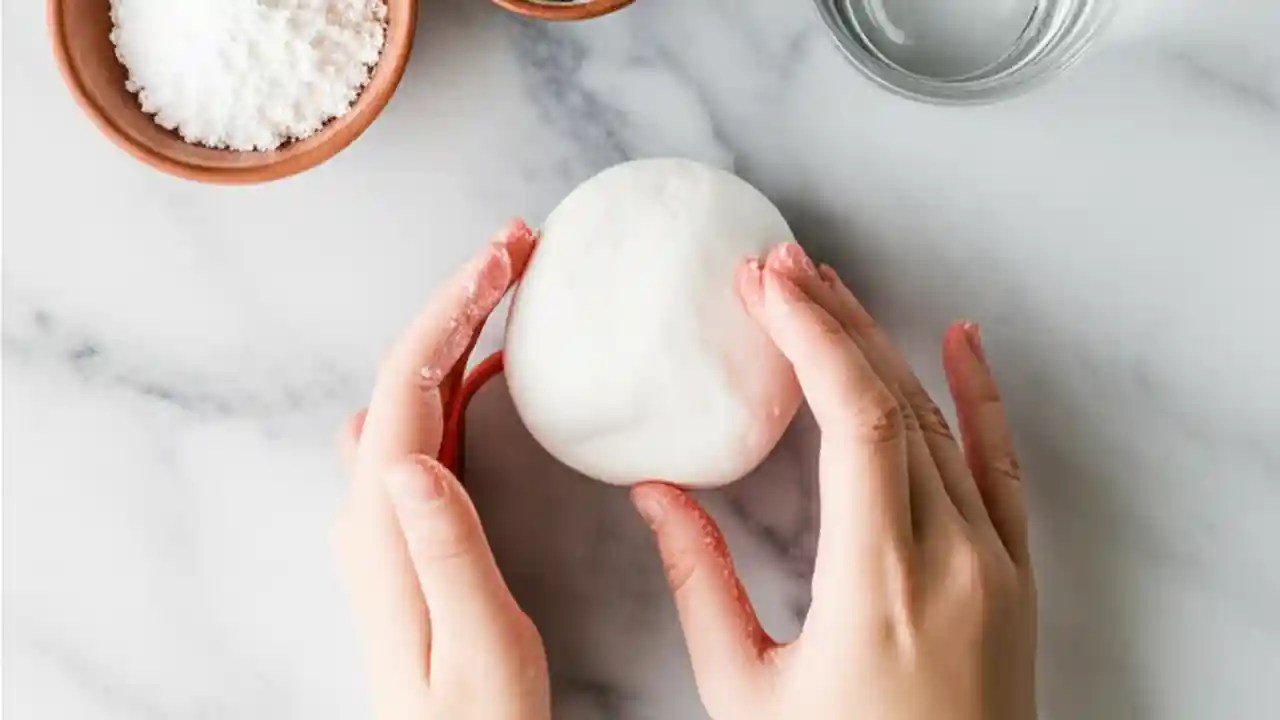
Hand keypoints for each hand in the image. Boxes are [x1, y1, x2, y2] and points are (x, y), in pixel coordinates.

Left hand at [333, 221, 549, 719]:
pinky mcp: (410, 532)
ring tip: (513, 287)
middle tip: (518, 248)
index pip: (406, 389)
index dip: (451, 312)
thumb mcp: (479, 646)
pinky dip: (461, 382)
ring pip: (413, 396)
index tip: (504, 258)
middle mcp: (373, 513)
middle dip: (456, 302)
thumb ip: (447, 551)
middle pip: (404, 377)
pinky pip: (429, 432)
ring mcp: (387, 521)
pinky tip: (499, 372)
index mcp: (386, 529)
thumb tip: (411, 454)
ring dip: (456, 333)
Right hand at [631, 243, 1036, 719]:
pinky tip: (961, 340)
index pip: (853, 420)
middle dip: (832, 321)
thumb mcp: (745, 691)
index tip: (765, 285)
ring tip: (829, 290)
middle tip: (779, 266)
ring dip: (882, 348)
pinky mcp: (1015, 575)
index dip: (810, 337)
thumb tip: (654, 493)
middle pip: (893, 401)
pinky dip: (981, 395)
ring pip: (939, 422)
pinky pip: (1002, 465)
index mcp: (879, 583)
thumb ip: (699, 583)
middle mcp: (951, 559)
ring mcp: (995, 564)